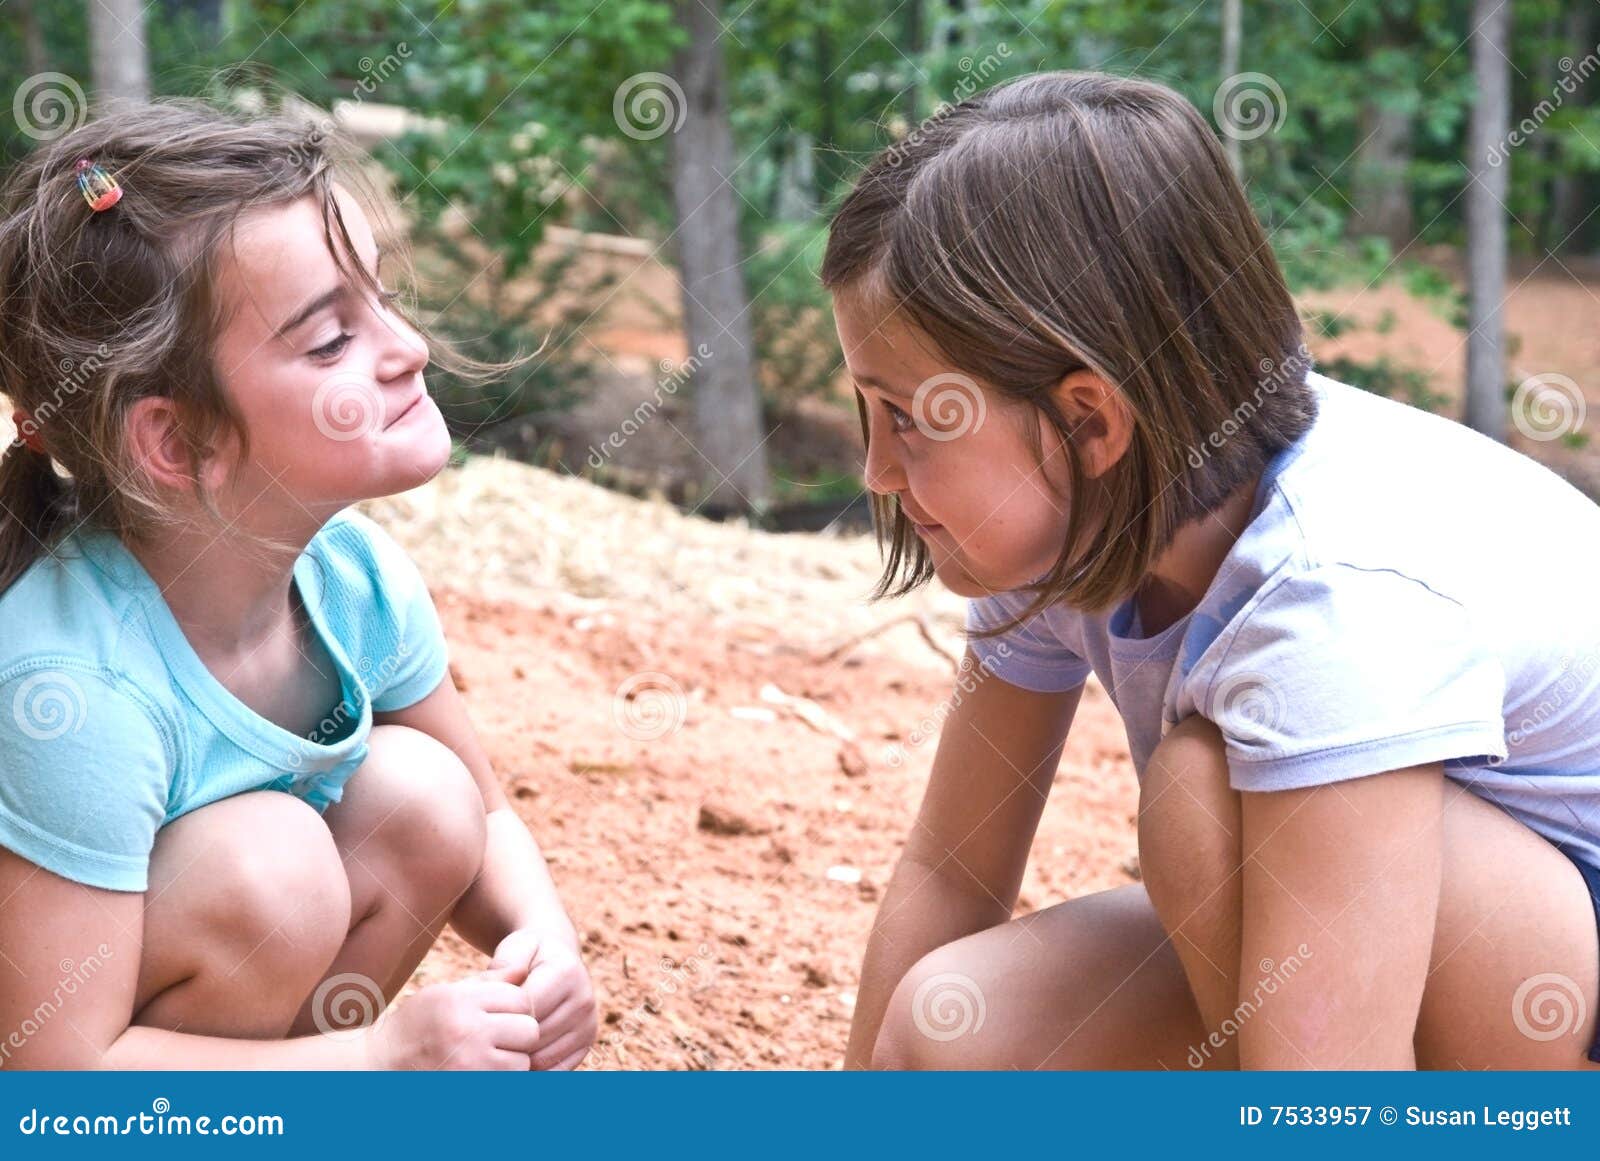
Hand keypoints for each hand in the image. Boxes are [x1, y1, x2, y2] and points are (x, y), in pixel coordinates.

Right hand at [367, 965, 539, 1069]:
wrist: (377, 1071)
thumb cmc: (416, 1028)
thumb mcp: (445, 994)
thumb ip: (488, 983)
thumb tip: (525, 969)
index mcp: (459, 1000)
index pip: (520, 998)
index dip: (515, 1009)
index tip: (500, 1017)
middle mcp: (466, 1031)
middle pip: (528, 1030)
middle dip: (519, 1037)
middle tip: (497, 1041)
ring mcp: (469, 1066)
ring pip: (522, 1062)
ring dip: (511, 1064)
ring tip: (485, 1061)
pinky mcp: (470, 1091)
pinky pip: (508, 1086)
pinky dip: (500, 1083)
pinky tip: (480, 1077)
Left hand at [489, 928, 597, 1069]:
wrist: (557, 957)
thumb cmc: (528, 955)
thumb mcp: (515, 948)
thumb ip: (503, 964)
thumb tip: (499, 981)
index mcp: (567, 973)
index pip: (526, 1011)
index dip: (498, 1018)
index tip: (480, 1018)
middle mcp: (584, 1000)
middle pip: (533, 1038)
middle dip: (504, 1040)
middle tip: (482, 1039)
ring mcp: (588, 1024)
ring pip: (541, 1059)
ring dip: (516, 1058)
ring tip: (496, 1047)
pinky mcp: (587, 1044)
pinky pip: (553, 1071)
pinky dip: (532, 1070)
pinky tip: (515, 1056)